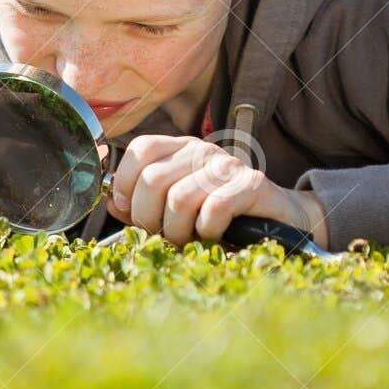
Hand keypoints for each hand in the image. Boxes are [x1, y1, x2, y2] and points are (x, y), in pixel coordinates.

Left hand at [109, 134, 328, 248]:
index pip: (140, 149)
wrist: (278, 223)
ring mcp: (227, 165)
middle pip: (152, 180)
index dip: (126, 184)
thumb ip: (141, 204)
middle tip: (165, 235)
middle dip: (150, 220)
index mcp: (180, 149)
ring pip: (179, 199)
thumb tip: (110, 200)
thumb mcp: (175, 211)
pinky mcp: (252, 185)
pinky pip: (213, 210)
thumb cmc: (220, 220)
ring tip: (190, 240)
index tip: (131, 212)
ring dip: (179, 232)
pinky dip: (207, 232)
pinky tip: (215, 235)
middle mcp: (202, 151)